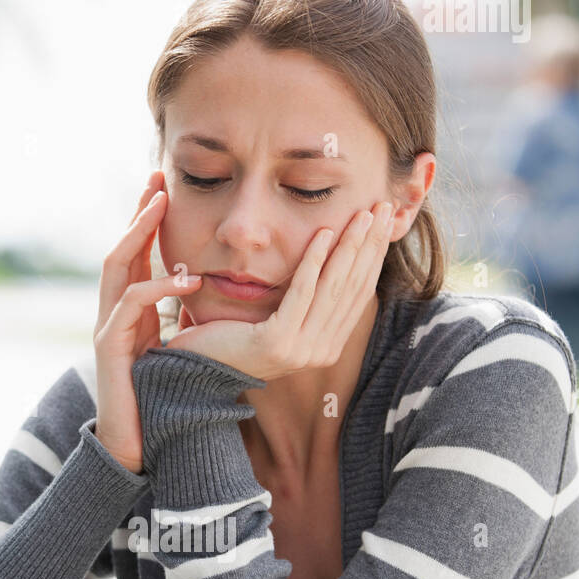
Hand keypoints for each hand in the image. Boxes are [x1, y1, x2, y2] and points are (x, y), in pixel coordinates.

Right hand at [93, 170, 201, 472]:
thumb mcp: (180, 350)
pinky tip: (186, 280)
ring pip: (116, 266)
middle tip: (158, 177)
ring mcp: (108, 328)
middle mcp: (114, 313)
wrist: (136, 443)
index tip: (167, 185)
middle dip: (138, 212)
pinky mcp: (110, 348)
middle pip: (120, 248)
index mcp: (132, 312)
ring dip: (139, 233)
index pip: (138, 254)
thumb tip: (216, 295)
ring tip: (161, 206)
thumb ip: (188, 320)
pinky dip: (157, 288)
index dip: (149, 219)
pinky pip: (131, 306)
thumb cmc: (160, 400)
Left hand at [162, 202, 394, 380]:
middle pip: (352, 288)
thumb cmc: (230, 338)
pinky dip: (314, 261)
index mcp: (325, 346)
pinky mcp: (278, 342)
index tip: (385, 222)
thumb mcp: (279, 317)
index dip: (374, 257)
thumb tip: (334, 261)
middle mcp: (319, 351)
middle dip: (370, 245)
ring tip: (361, 214)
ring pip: (333, 288)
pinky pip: (301, 293)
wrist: (194, 369)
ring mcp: (300, 350)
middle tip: (384, 208)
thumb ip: (306, 299)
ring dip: (350, 247)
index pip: (358, 294)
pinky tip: (324, 233)